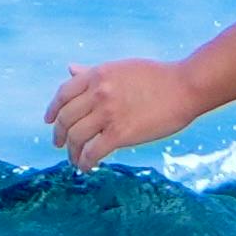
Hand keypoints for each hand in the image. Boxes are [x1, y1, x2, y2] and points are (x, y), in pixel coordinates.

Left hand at [48, 56, 213, 169]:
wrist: (185, 87)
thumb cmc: (157, 77)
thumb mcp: (120, 68)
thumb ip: (93, 72)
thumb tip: (70, 69)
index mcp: (97, 75)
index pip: (63, 94)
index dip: (53, 110)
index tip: (50, 121)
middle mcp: (97, 93)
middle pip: (65, 119)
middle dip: (59, 135)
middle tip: (60, 145)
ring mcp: (107, 113)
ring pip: (75, 137)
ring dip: (72, 153)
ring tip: (75, 160)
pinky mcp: (120, 134)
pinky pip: (92, 152)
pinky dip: (84, 162)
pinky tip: (87, 167)